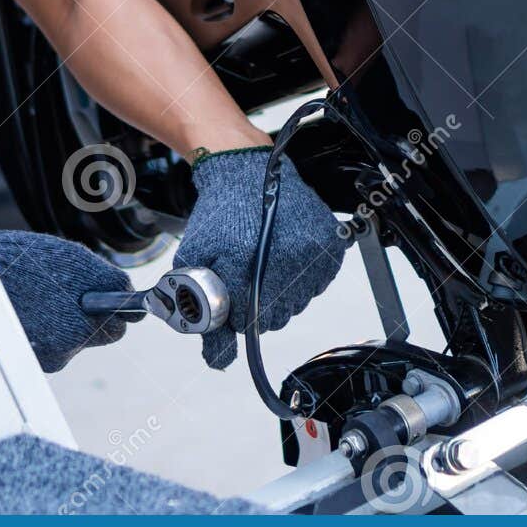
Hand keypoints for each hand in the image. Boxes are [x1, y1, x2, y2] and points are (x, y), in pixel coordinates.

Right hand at [0, 228, 139, 372]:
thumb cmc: (27, 262)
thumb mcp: (79, 261)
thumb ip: (113, 283)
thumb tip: (133, 301)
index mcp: (79, 328)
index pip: (118, 328)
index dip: (113, 308)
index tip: (106, 297)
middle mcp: (62, 351)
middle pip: (95, 337)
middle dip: (90, 317)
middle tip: (70, 291)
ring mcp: (42, 358)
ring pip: (70, 340)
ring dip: (65, 321)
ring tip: (43, 295)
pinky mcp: (27, 358)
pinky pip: (50, 343)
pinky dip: (46, 328)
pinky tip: (31, 307)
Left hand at [171, 147, 346, 368]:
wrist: (246, 168)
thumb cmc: (221, 211)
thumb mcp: (196, 257)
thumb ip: (201, 309)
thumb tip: (218, 359)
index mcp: (250, 266)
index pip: (247, 323)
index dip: (234, 313)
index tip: (231, 294)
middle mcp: (287, 261)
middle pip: (276, 318)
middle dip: (257, 306)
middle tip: (246, 277)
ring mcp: (313, 252)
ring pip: (299, 303)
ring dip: (281, 293)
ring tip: (266, 262)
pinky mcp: (330, 244)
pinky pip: (319, 283)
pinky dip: (303, 278)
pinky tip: (286, 257)